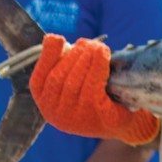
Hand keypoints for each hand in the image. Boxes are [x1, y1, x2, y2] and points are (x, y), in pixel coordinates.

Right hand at [30, 34, 158, 145]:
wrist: (122, 122)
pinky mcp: (94, 116)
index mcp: (45, 102)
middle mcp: (54, 113)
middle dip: (73, 56)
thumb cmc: (96, 97)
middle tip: (88, 43)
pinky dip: (97, 67)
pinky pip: (92, 87)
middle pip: (58, 78)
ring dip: (86, 59)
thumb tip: (56, 40)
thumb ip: (64, 66)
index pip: (39, 78)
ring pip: (74, 82)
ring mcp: (73, 118)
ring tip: (97, 47)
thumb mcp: (75, 84)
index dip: (47, 56)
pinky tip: (104, 55)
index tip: (58, 39)